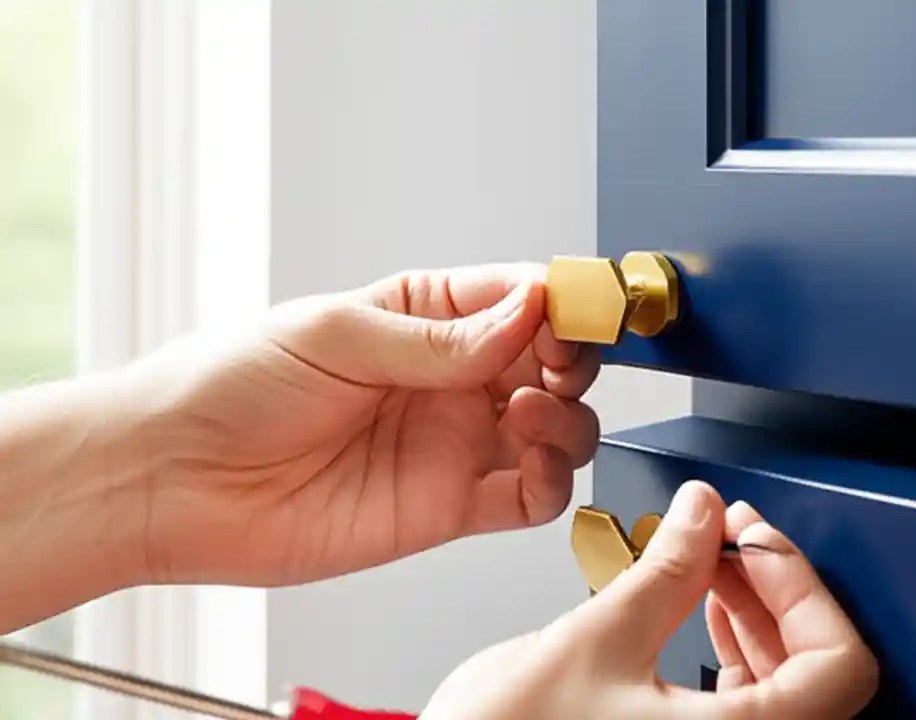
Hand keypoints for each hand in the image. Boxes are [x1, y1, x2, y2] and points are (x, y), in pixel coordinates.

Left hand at [123, 263, 599, 584]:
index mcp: (424, 316)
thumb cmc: (230, 387)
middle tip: (556, 361)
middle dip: (571, 358)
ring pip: (555, 430)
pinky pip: (529, 497)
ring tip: (528, 410)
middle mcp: (450, 379)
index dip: (559, 301)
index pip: (519, 297)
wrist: (173, 480)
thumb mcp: (337, 335)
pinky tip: (530, 461)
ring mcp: (454, 443)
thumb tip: (528, 311)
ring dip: (567, 418)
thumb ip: (440, 338)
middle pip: (551, 362)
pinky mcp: (449, 507)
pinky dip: (551, 480)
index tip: (575, 308)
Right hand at [423, 481, 878, 718]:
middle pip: (819, 675)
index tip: (757, 540)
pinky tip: (704, 611)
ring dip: (759, 619)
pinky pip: (749, 712)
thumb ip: (669, 569)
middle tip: (730, 535)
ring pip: (786, 693)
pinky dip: (736, 656)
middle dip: (776, 591)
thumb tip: (703, 513)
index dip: (804, 587)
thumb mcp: (598, 638)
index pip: (840, 664)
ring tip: (713, 562)